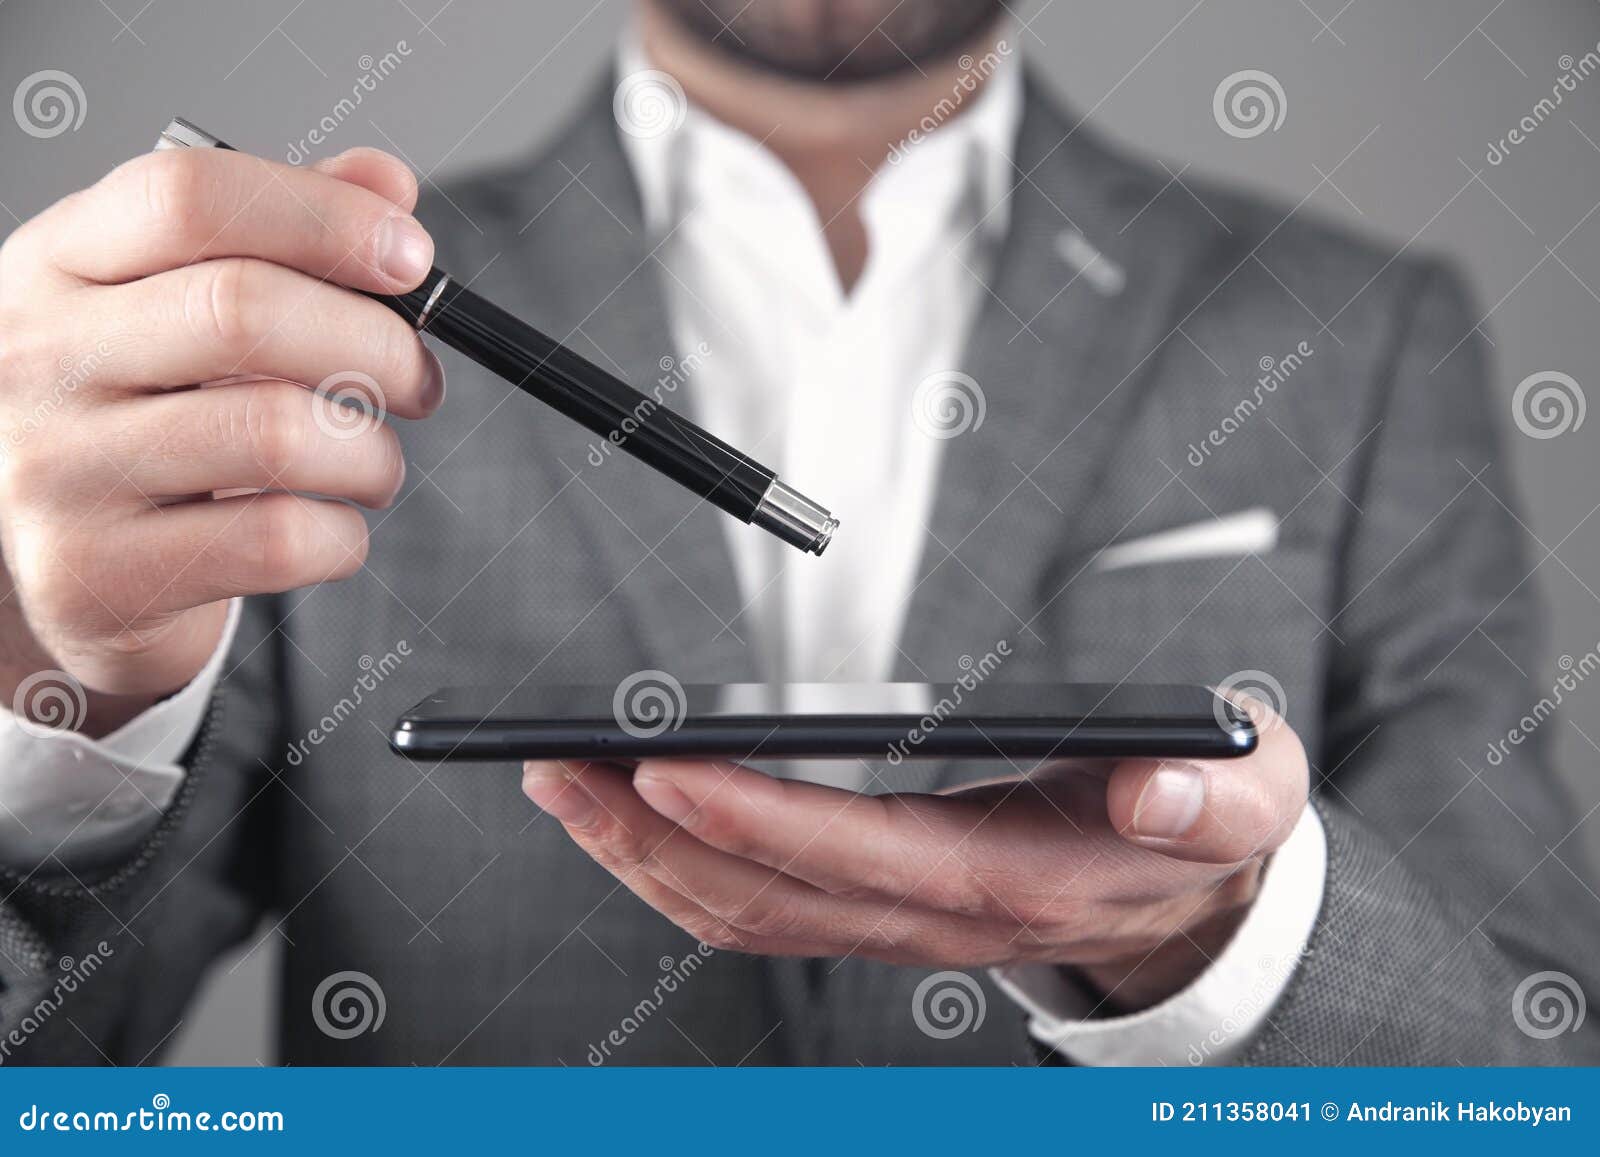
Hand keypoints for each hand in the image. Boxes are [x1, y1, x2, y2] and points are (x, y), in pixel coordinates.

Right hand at [0, 145, 443, 729]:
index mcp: (60, 263)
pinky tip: (330, 529)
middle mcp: (40, 358)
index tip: (411, 257)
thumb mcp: (174, 304)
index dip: (324, 216)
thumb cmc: (132, 417)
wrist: (51, 564)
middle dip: (377, 345)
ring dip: (369, 454)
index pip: (187, 198)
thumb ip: (280, 235)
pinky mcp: (96, 575)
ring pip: (278, 435)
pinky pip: (277, 542)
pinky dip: (343, 538)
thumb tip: (388, 184)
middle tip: (418, 381)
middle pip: (245, 310)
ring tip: (370, 464)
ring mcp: (58, 471)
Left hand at [523, 697, 1307, 1010]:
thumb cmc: (1201, 824)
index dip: (762, 823)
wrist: (1190, 897)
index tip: (670, 768)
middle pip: (771, 897)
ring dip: (642, 854)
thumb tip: (1158, 791)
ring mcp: (896, 924)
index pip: (865, 860)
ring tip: (561, 784)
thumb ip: (1219, 797)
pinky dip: (674, 867)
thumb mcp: (1246, 793)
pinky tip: (625, 816)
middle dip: (653, 833)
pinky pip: (755, 908)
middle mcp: (937, 918)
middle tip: (559, 762)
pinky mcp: (872, 909)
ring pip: (743, 912)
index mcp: (1016, 881)